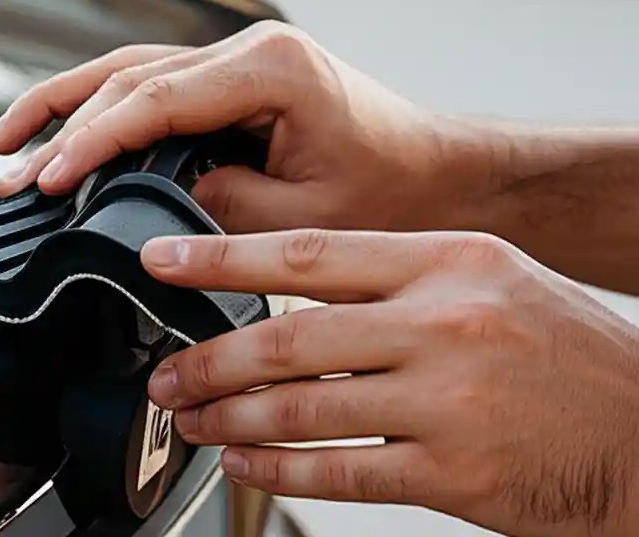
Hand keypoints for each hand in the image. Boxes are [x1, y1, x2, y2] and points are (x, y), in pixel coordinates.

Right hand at [0, 21, 497, 233]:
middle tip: (12, 177)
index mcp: (272, 67)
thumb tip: (146, 206)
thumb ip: (218, 205)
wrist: (438, 175)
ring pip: (126, 70)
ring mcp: (235, 59)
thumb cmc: (391, 193)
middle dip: (61, 125)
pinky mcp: (226, 81)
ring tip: (5, 144)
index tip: (48, 179)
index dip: (92, 140)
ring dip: (63, 105)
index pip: (156, 98)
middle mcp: (247, 49)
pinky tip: (61, 130)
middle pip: (128, 75)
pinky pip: (147, 85)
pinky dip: (99, 109)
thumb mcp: (303, 217)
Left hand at [140, 229, 638, 536]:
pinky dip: (279, 472)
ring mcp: (450, 402)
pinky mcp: (454, 473)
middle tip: (166, 373)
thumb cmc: (563, 352)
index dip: (222, 258)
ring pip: (302, 410)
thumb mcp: (488, 280)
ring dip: (231, 420)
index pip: (309, 253)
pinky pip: (341, 473)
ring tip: (192, 420)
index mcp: (449, 261)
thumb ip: (395, 279)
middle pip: (290, 339)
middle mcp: (446, 324)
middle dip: (209, 360)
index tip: (162, 262)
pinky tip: (245, 465)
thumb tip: (289, 288)